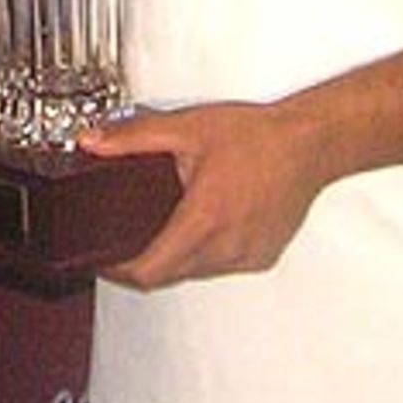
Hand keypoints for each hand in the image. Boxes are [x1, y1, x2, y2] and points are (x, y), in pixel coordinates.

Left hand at [79, 99, 328, 288]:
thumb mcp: (185, 128)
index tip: (103, 259)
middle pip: (168, 274)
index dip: (118, 272)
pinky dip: (205, 253)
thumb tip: (93, 143)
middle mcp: (226, 247)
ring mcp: (246, 256)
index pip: (149, 271)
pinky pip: (222, 266)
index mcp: (202, 220)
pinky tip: (204, 224)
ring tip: (163, 224)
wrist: (309, 143)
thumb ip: (133, 138)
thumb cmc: (256, 136)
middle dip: (142, 262)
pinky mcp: (262, 257)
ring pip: (196, 272)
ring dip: (175, 257)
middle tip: (124, 239)